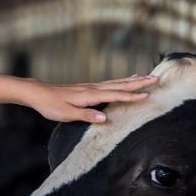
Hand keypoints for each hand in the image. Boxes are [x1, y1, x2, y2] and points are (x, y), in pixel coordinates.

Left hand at [25, 73, 159, 124]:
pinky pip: (110, 83)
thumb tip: (104, 118)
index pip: (115, 95)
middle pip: (120, 84)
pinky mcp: (89, 88)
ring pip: (117, 82)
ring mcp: (92, 86)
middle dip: (139, 83)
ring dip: (133, 80)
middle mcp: (93, 88)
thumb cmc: (51, 106)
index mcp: (90, 95)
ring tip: (148, 76)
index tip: (147, 95)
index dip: (132, 96)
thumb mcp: (67, 114)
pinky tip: (127, 78)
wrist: (39, 93)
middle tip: (156, 79)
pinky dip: (122, 80)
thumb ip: (86, 115)